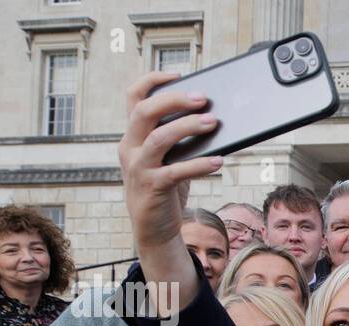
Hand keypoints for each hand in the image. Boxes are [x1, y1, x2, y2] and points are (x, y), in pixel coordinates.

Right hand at [118, 71, 220, 299]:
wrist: (153, 228)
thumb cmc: (165, 188)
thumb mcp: (169, 159)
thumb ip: (180, 140)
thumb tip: (213, 118)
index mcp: (132, 136)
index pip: (133, 97)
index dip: (153, 81)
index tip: (179, 74)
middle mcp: (130, 148)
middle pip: (145, 111)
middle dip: (175, 100)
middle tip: (203, 98)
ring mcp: (139, 168)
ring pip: (160, 137)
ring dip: (188, 127)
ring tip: (213, 123)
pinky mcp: (152, 188)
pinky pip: (176, 172)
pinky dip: (199, 165)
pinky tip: (218, 162)